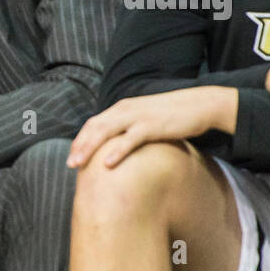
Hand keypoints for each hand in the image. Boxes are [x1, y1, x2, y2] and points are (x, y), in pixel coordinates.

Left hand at [67, 86, 237, 169]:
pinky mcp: (152, 125)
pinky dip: (116, 151)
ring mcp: (137, 116)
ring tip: (79, 164)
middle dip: (80, 146)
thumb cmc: (171, 116)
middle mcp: (125, 109)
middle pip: (94, 128)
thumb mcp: (144, 119)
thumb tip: (116, 147)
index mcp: (121, 108)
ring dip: (90, 148)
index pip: (93, 123)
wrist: (199, 105)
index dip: (80, 140)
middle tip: (70, 164)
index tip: (72, 156)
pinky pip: (130, 139)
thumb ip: (128, 128)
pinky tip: (107, 164)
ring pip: (106, 132)